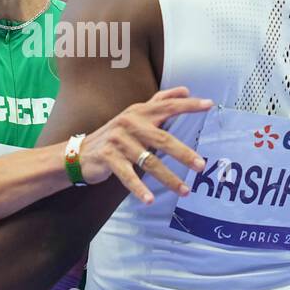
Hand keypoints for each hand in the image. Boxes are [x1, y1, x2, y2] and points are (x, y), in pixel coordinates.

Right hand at [76, 86, 211, 202]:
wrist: (81, 153)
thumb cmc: (116, 135)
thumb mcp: (136, 115)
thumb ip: (159, 102)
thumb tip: (186, 90)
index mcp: (140, 112)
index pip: (167, 106)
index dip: (188, 105)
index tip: (209, 106)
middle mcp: (130, 123)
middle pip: (162, 139)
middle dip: (183, 154)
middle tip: (201, 166)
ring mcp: (118, 140)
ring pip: (149, 162)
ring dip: (168, 178)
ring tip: (184, 190)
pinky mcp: (108, 157)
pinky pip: (128, 175)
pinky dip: (139, 189)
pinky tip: (150, 200)